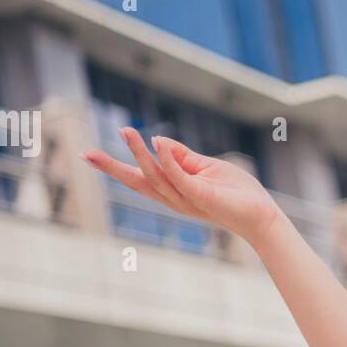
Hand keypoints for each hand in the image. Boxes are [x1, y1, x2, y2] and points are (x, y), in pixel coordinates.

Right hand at [81, 127, 282, 245]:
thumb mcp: (205, 167)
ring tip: (125, 131)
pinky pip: (180, 176)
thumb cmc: (236, 191)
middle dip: (111, 168)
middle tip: (85, 154)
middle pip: (137, 182)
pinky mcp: (201, 196)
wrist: (260, 214)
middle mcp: (174, 198)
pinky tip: (157, 142)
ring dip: (139, 153)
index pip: (140, 178)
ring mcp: (186, 198)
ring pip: (156, 176)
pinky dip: (168, 160)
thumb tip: (157, 139)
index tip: (88, 156)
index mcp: (172, 192)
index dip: (116, 166)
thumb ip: (181, 155)